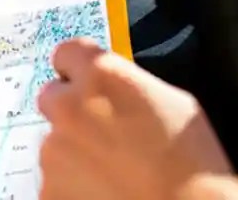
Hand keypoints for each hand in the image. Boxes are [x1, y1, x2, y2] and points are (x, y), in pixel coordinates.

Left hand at [36, 38, 237, 199]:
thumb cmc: (190, 157)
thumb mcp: (172, 98)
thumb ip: (130, 85)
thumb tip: (116, 89)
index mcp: (103, 75)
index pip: (68, 52)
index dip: (80, 67)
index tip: (88, 79)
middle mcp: (70, 108)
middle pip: (52, 96)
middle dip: (72, 108)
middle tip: (103, 129)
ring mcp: (54, 153)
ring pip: (55, 143)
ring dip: (75, 151)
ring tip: (113, 170)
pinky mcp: (47, 190)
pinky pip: (55, 180)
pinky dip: (73, 185)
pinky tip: (105, 190)